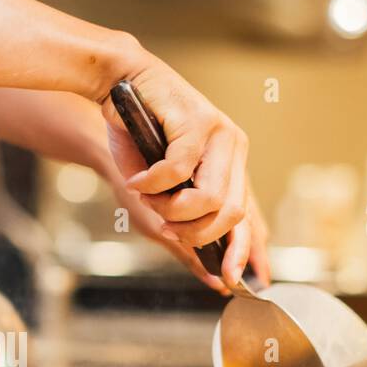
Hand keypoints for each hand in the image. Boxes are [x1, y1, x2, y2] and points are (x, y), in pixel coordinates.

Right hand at [100, 57, 260, 290]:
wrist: (117, 86)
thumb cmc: (136, 138)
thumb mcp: (161, 191)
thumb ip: (183, 222)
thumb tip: (207, 267)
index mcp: (230, 165)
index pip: (249, 216)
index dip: (244, 252)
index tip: (231, 280)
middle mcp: (234, 149)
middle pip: (230, 214)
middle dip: (193, 232)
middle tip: (165, 224)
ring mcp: (220, 133)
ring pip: (210, 197)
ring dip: (172, 209)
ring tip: (149, 197)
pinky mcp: (198, 120)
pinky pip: (178, 172)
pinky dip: (152, 183)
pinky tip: (139, 179)